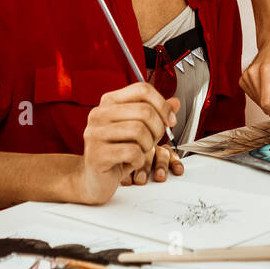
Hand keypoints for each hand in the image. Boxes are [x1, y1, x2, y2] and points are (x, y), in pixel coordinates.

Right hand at [72, 82, 178, 204]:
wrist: (95, 178)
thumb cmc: (118, 152)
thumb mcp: (138, 129)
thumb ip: (155, 114)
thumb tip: (175, 102)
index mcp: (109, 102)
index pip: (142, 89)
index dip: (162, 105)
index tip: (169, 121)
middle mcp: (99, 114)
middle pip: (144, 110)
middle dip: (158, 129)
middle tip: (154, 141)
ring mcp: (95, 133)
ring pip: (139, 130)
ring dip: (148, 145)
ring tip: (141, 151)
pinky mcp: (96, 154)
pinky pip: (131, 152)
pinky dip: (139, 160)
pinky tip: (132, 162)